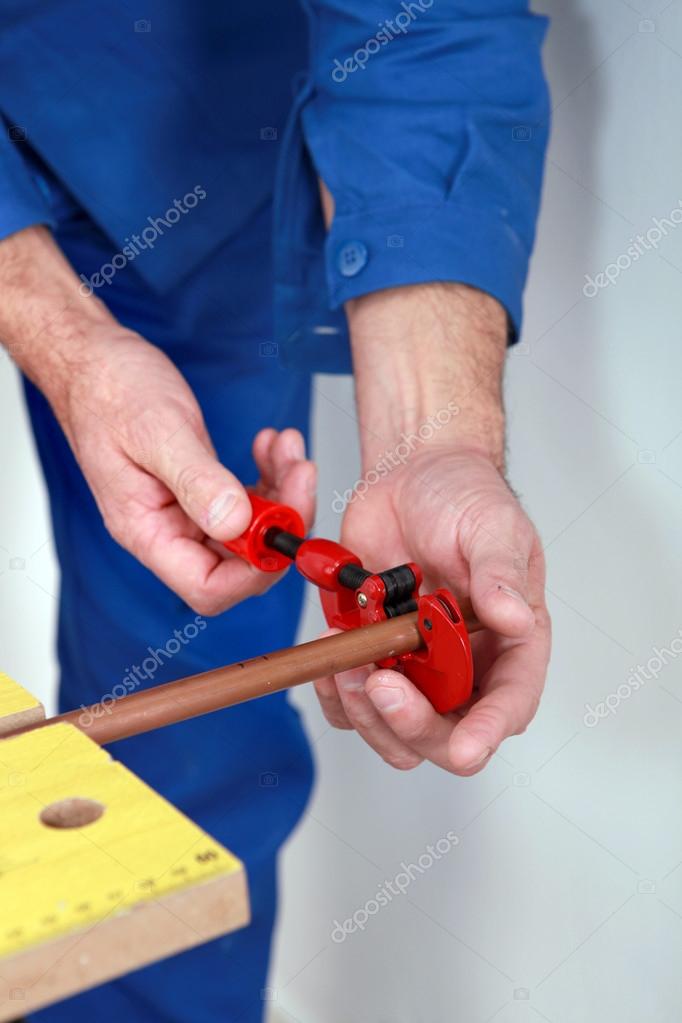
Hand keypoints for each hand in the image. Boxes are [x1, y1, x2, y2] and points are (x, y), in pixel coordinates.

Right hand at [52, 328, 315, 613]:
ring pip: (249, 528)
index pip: (207, 587)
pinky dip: (267, 476)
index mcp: (145, 531)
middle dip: (280, 521)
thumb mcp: (157, 431)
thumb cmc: (109, 390)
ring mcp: (183, 512)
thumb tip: (235, 523)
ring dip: (279, 492)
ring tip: (288, 449)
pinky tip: (270, 446)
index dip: (254, 571)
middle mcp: (166, 530)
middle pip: (238, 562)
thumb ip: (196, 480)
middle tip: (300, 473)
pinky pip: (244, 500)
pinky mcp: (199, 489)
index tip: (285, 527)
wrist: (94, 359)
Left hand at [314, 446, 549, 773]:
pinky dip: (335, 694)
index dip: (486, 733)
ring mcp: (416, 670)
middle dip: (411, 723)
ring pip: (393, 735)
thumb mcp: (493, 527)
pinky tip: (332, 658)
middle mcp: (465, 669)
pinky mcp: (372, 660)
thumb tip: (515, 617)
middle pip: (446, 736)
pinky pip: (350, 707)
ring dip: (366, 713)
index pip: (508, 706)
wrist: (411, 475)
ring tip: (350, 661)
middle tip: (382, 683)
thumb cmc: (464, 498)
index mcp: (510, 645)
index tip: (462, 747)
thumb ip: (500, 574)